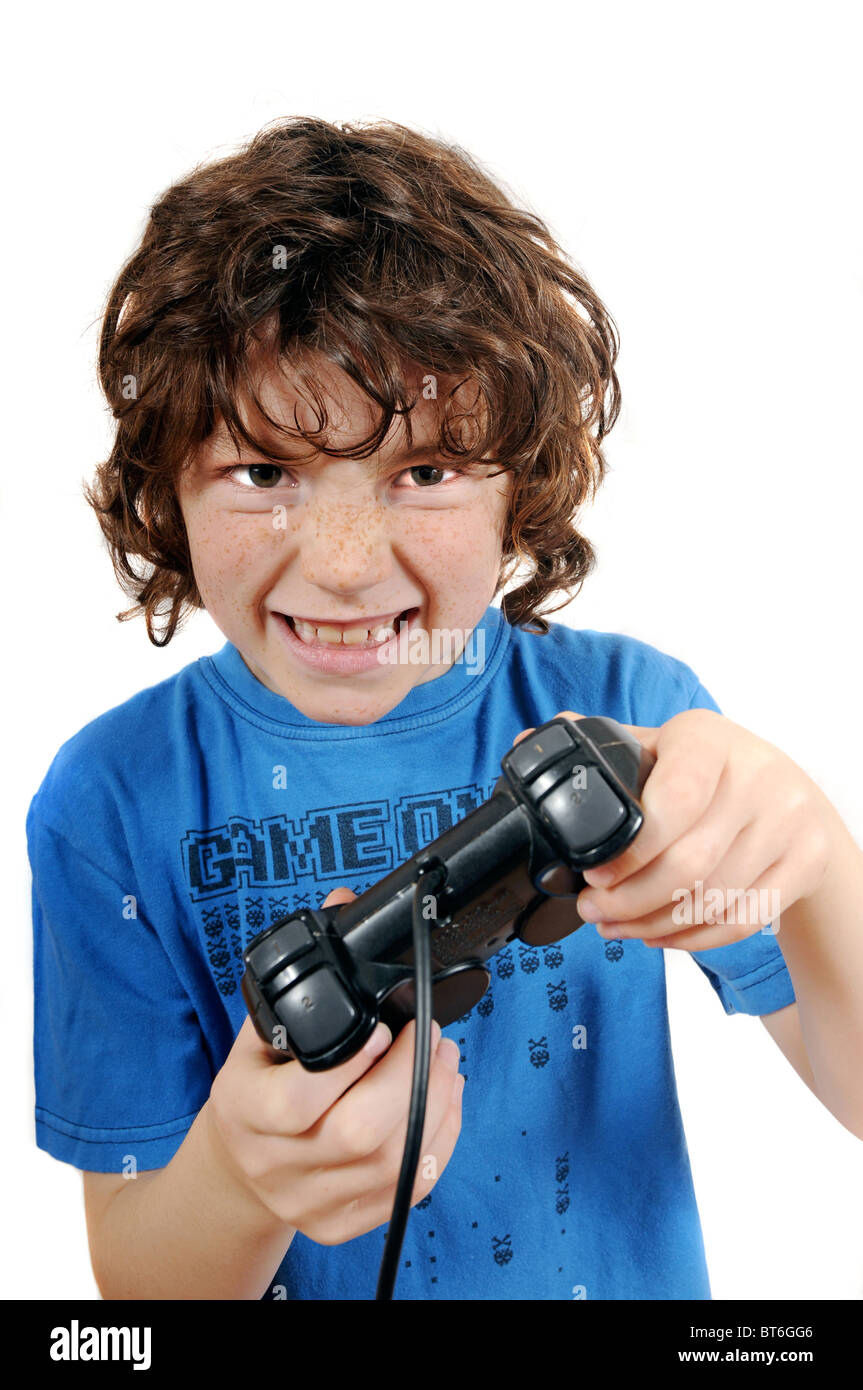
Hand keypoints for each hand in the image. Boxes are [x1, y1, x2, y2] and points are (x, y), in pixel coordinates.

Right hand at [206, 887, 464, 1243]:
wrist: (237, 1168)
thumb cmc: (256, 1085)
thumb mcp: (257, 1030)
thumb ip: (303, 975)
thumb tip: (346, 903)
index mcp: (243, 1112)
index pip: (299, 1100)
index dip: (355, 1065)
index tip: (386, 1028)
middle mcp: (274, 1163)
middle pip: (359, 1135)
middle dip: (413, 1080)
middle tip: (435, 1038)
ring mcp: (309, 1202)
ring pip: (392, 1166)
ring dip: (438, 1106)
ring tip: (447, 1063)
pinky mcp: (341, 1225)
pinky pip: (406, 1193)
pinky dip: (439, 1144)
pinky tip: (445, 1104)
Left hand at [513, 710, 833, 949]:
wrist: (793, 797)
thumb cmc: (712, 773)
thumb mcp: (663, 747)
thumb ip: (603, 748)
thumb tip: (528, 740)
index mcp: (708, 739)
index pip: (673, 798)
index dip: (630, 850)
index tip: (593, 875)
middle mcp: (756, 775)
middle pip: (690, 861)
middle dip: (631, 900)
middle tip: (594, 911)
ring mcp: (787, 821)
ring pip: (713, 897)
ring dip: (654, 924)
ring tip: (616, 927)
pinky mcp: (805, 862)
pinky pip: (743, 918)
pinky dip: (693, 937)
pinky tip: (659, 934)